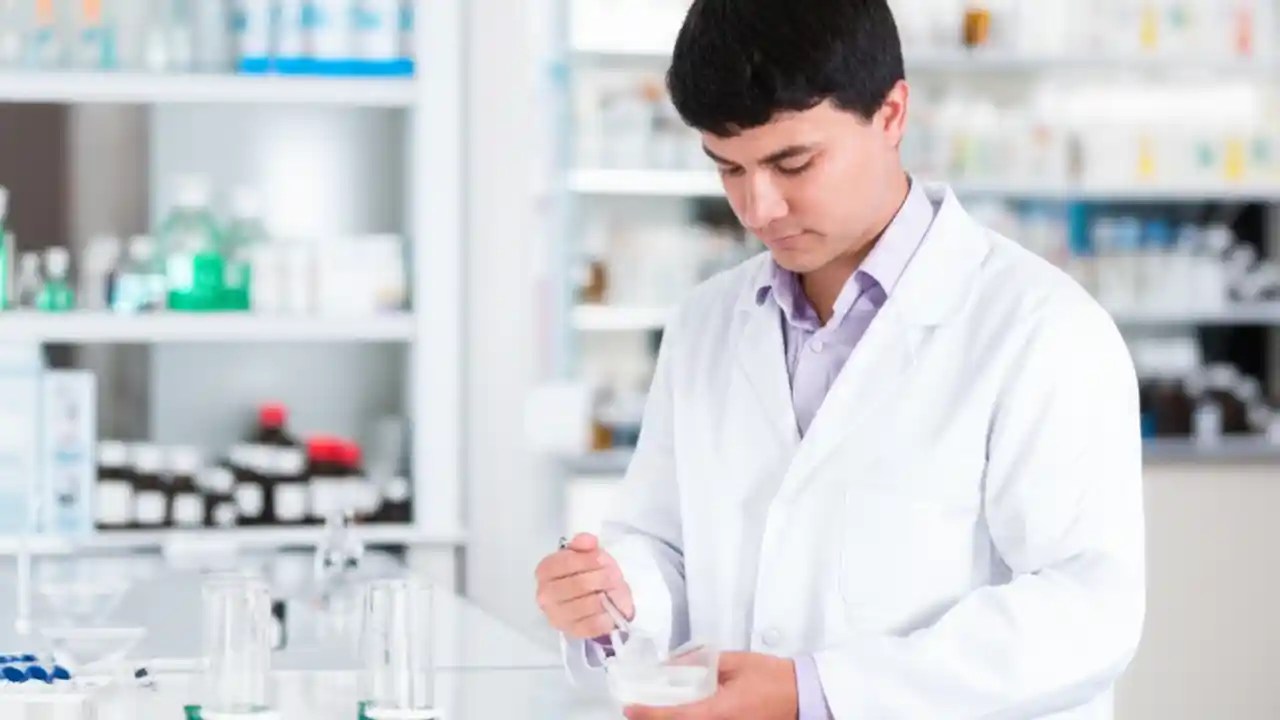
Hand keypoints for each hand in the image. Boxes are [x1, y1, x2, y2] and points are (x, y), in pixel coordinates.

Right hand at [534, 532, 634, 638]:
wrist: (596, 598)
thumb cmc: (590, 573)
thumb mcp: (588, 553)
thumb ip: (584, 544)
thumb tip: (588, 540)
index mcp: (545, 570)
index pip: (566, 562)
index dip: (589, 560)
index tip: (603, 560)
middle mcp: (545, 594)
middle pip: (580, 584)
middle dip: (603, 578)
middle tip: (614, 577)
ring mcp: (557, 615)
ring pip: (589, 604)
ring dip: (608, 597)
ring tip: (614, 592)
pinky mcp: (572, 632)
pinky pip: (594, 624)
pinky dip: (607, 616)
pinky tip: (610, 609)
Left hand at [623, 652, 798, 719]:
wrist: (803, 697)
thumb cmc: (771, 676)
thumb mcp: (735, 661)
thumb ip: (700, 662)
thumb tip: (671, 665)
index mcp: (718, 711)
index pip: (674, 716)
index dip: (648, 713)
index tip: (629, 707)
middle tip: (637, 709)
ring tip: (655, 710)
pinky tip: (682, 712)